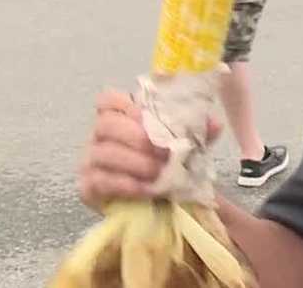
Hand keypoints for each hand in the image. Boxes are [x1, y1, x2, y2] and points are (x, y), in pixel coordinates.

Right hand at [78, 90, 221, 210]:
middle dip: (137, 137)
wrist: (157, 203)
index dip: (126, 105)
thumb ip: (198, 133)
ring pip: (104, 153)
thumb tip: (214, 123)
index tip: (148, 119)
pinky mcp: (87, 187)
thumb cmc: (166, 167)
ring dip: (135, 162)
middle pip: (105, 124)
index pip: (108, 99)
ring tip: (158, 173)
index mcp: (120, 119)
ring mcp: (90, 161)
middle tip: (163, 152)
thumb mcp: (186, 147)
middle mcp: (100, 136)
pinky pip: (100, 180)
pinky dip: (126, 184)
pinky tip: (145, 189)